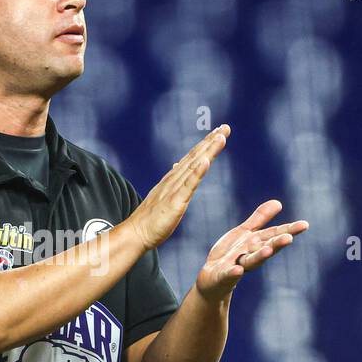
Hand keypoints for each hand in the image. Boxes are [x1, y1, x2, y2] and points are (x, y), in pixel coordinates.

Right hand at [126, 124, 228, 250]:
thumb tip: (177, 166)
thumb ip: (172, 181)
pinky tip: (206, 161)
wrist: (136, 233)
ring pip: (194, 166)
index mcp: (172, 180)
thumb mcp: (164, 196)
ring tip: (220, 137)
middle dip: (211, 142)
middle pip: (195, 157)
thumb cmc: (150, 219)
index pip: (191, 158)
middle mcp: (173, 180)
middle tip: (225, 127)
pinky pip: (188, 185)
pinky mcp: (175, 202)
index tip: (218, 132)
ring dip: (207, 151)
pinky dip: (198, 172)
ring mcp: (174, 190)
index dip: (205, 145)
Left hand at [195, 199, 308, 301]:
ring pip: (251, 261)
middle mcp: (250, 255)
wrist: (211, 278)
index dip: (289, 230)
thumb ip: (260, 219)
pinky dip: (233, 273)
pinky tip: (237, 270)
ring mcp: (237, 266)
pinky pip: (228, 275)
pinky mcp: (223, 276)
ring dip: (260, 256)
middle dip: (277, 244)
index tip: (305, 225)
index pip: (274, 235)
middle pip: (266, 248)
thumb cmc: (230, 254)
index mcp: (256, 244)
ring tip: (268, 251)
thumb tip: (278, 203)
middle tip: (289, 238)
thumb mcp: (245, 234)